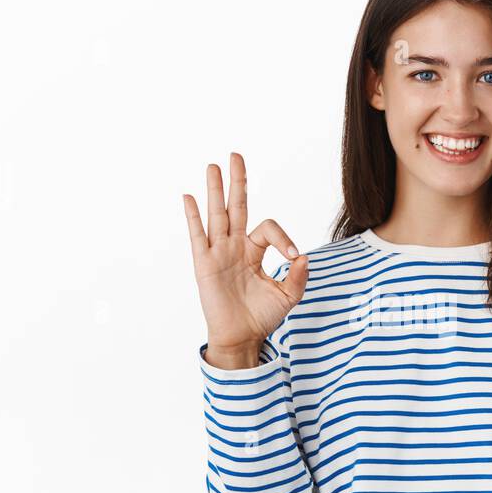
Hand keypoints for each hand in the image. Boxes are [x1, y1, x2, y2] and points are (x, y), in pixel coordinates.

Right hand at [182, 152, 307, 359]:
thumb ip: (298, 276)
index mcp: (254, 251)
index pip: (268, 229)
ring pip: (217, 215)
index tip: (292, 258)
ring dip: (215, 190)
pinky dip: (193, 217)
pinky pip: (197, 236)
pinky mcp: (203, 264)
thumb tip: (302, 256)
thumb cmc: (262, 316)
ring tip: (213, 166)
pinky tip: (189, 197)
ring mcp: (218, 253)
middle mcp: (235, 247)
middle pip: (236, 207)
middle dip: (237, 182)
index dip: (283, 238)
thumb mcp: (288, 296)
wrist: (242, 337)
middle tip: (236, 155)